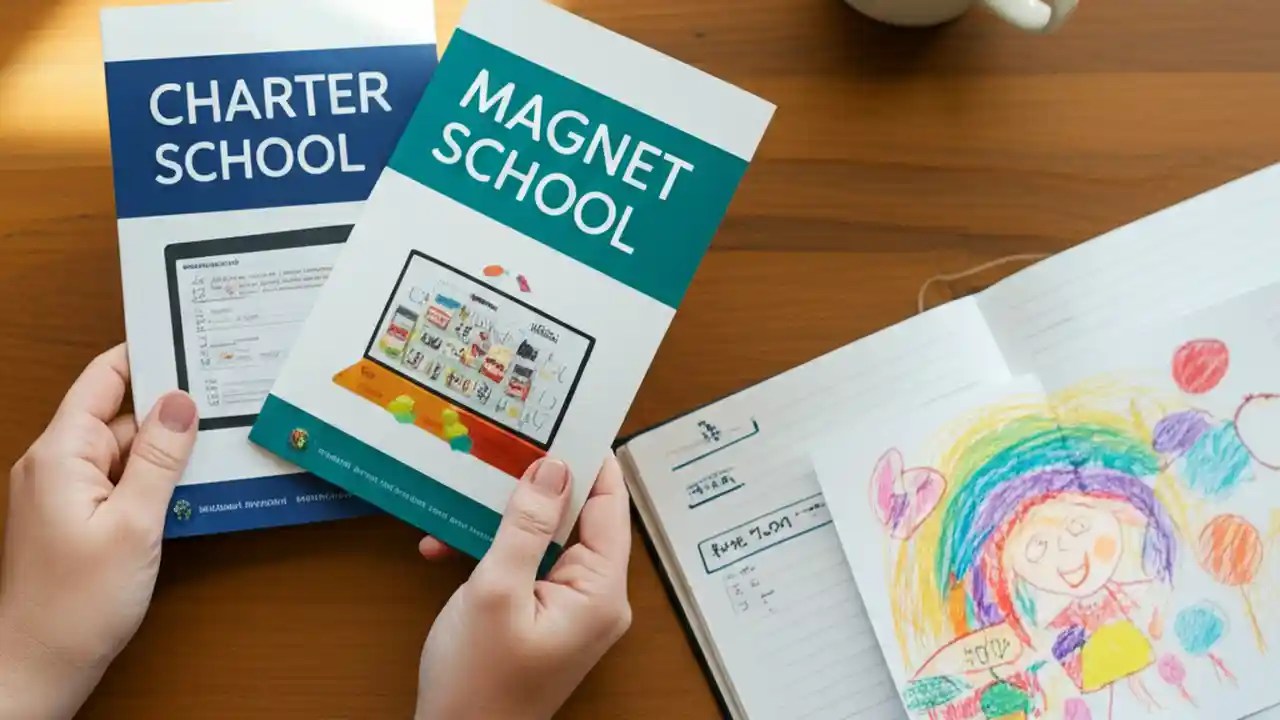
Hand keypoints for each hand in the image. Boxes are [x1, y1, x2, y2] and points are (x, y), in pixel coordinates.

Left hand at [0, 345, 197, 718]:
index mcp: (60, 453)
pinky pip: (122, 482)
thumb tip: (182, 402)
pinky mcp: (76, 517)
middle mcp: (56, 465)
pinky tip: (186, 497)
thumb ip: (161, 459)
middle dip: (171, 414)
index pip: (103, 379)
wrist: (38, 668)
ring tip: (212, 460)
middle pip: (123, 416)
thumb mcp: (134, 524)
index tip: (187, 340)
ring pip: (128, 452)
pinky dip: (154, 485)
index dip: (144, 355)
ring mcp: (64, 492)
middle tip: (224, 409)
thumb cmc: (74, 606)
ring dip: (167, 457)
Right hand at [415, 456, 632, 719]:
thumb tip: (553, 468)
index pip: (609, 506)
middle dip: (537, 484)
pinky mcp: (543, 614)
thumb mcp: (495, 591)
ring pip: (544, 537)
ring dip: (501, 519)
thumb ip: (525, 526)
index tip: (567, 416)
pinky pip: (525, 564)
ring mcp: (570, 607)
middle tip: (504, 444)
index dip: (590, 460)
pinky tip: (445, 547)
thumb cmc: (477, 684)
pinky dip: (490, 551)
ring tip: (463, 494)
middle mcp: (596, 597)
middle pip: (577, 517)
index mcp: (600, 591)